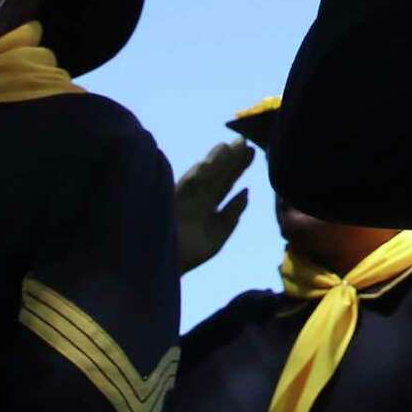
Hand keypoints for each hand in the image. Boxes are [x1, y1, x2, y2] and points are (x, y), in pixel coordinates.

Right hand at [174, 139, 255, 274]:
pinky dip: (192, 179)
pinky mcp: (169, 205)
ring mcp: (182, 200)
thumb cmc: (186, 256)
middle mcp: (195, 199)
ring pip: (200, 178)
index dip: (238, 166)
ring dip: (212, 163)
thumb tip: (247, 191)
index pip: (225, 181)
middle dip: (229, 159)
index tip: (252, 150)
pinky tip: (205, 166)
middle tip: (244, 140)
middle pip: (215, 175)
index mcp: (206, 205)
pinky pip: (182, 190)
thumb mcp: (216, 237)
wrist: (159, 270)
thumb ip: (231, 215)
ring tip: (226, 147)